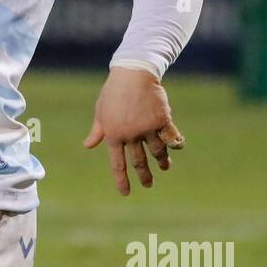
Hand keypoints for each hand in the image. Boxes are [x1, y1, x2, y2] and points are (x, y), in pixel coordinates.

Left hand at [83, 67, 184, 195]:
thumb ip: (97, 131)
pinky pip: (171, 137)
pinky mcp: (162, 120)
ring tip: (165, 167)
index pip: (117, 163)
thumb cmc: (114, 92)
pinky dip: (176, 143)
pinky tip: (178, 146)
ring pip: (157, 151)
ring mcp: (147, 128)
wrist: (132, 74)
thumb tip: (88, 145)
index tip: (125, 193)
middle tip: (148, 185)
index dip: (122, 179)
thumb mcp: (101, 112)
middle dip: (144, 175)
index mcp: (114, 135)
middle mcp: (131, 135)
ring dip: (162, 161)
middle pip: (139, 161)